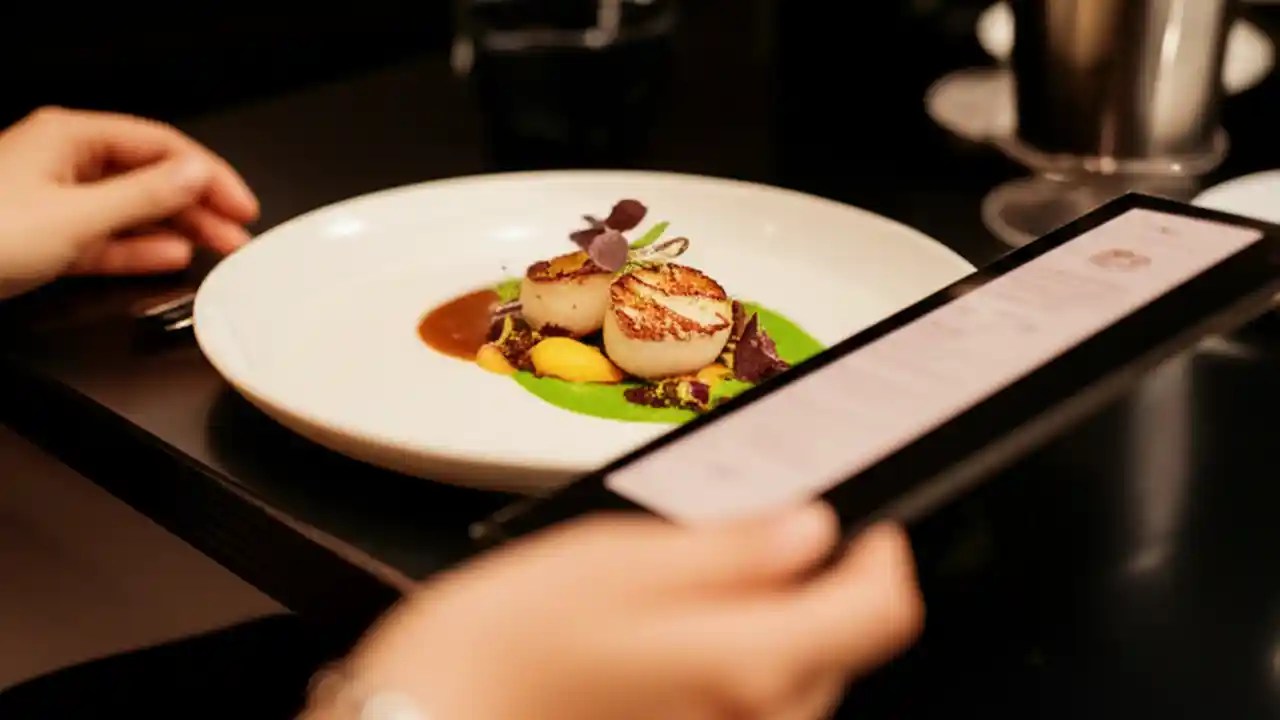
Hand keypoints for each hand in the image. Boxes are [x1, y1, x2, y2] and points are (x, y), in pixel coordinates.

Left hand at [0, 106, 258, 298]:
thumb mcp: (77, 215)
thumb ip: (146, 195)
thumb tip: (197, 175)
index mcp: (71, 137)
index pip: (160, 146)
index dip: (207, 174)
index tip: (241, 202)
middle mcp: (65, 162)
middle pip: (150, 178)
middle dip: (199, 205)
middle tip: (239, 232)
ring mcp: (57, 200)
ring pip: (133, 210)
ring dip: (178, 230)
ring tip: (219, 250)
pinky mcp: (49, 237)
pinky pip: (108, 238)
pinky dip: (140, 248)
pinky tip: (170, 258)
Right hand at [313, 504, 923, 719]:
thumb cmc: (503, 649)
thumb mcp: (620, 557)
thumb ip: (733, 549)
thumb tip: (808, 531)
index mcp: (750, 661)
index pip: (882, 610)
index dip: (885, 556)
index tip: (865, 528)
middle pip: (839, 649)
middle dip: (815, 592)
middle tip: (746, 549)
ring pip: (796, 686)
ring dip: (771, 635)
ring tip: (680, 602)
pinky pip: (749, 717)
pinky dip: (732, 677)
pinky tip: (663, 656)